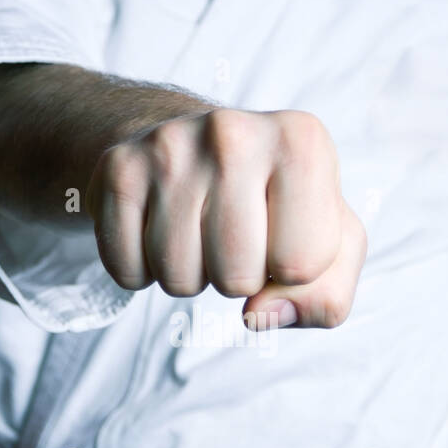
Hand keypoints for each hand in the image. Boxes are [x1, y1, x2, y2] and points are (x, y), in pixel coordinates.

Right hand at [85, 108, 366, 329]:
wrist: (194, 146)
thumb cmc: (275, 203)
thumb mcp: (330, 245)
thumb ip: (325, 297)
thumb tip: (260, 315)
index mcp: (302, 142)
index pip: (302, 264)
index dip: (290, 272)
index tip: (280, 236)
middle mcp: (233, 132)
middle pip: (237, 278)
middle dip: (237, 279)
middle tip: (234, 239)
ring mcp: (168, 146)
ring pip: (179, 278)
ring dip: (190, 277)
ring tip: (198, 232)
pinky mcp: (118, 168)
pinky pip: (128, 271)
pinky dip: (143, 271)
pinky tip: (158, 230)